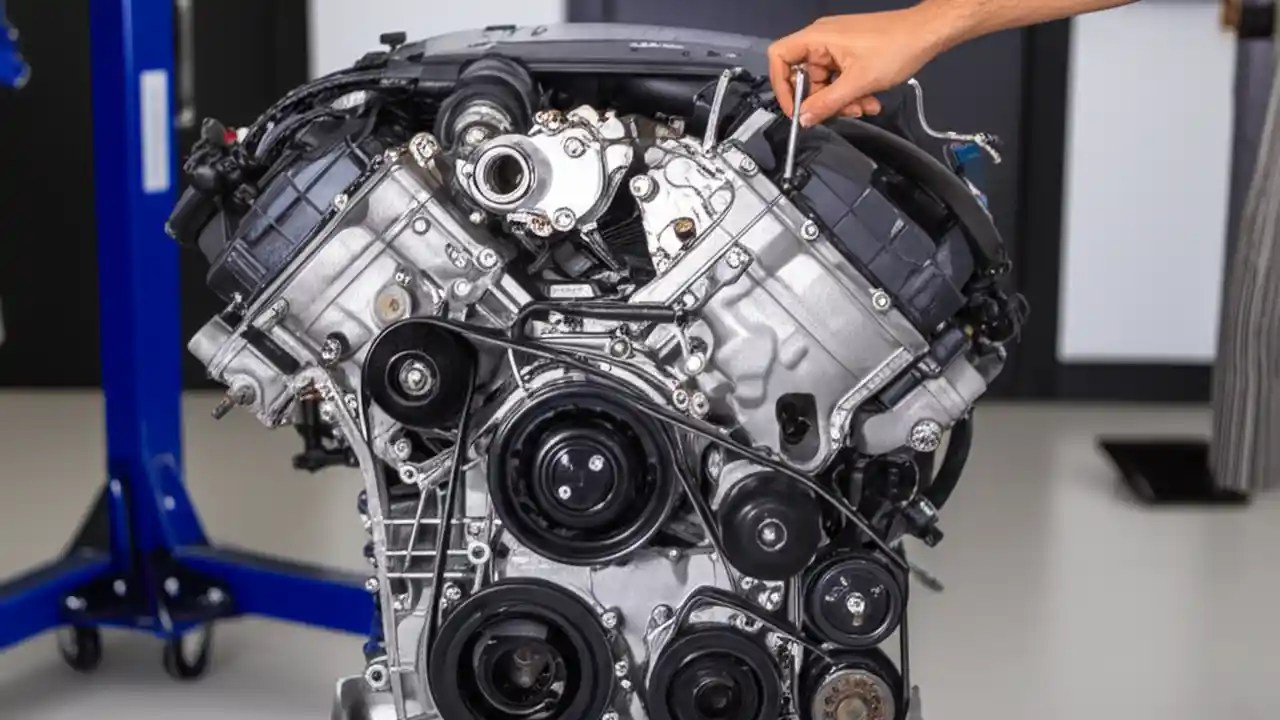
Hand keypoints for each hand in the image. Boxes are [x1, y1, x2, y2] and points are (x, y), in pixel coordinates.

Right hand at [768, 10, 948, 126]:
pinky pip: (840, 79)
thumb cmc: (897, 46)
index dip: (782, 86)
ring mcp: (837, 47)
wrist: (927, 34)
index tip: (795, 109)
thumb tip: (804, 118)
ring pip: (825, 83)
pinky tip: (869, 100)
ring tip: (862, 106)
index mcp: (817, 38)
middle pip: (804, 77)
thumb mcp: (858, 82)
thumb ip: (827, 103)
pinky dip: (851, 93)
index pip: (780, 58)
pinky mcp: (850, 54)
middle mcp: (823, 40)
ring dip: (841, 101)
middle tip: (837, 112)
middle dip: (822, 100)